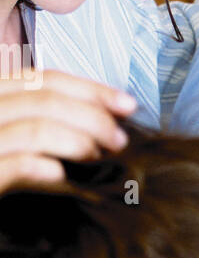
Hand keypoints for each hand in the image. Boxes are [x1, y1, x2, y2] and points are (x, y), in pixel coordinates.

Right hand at [0, 70, 136, 193]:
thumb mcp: (11, 135)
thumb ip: (43, 120)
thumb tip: (104, 118)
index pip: (43, 80)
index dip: (90, 90)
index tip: (127, 105)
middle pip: (43, 100)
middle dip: (93, 117)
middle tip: (120, 140)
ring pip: (36, 130)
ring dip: (79, 143)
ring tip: (100, 159)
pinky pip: (20, 166)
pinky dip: (50, 169)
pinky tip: (66, 178)